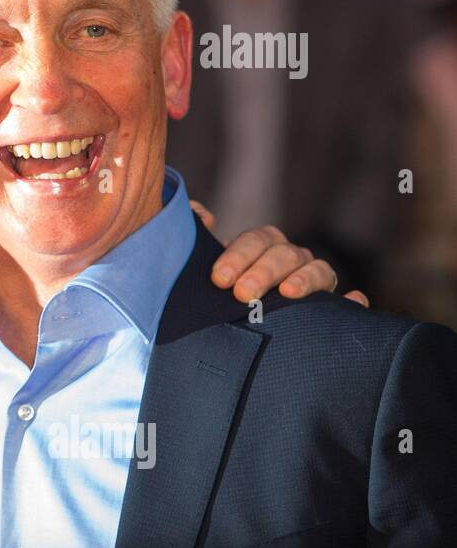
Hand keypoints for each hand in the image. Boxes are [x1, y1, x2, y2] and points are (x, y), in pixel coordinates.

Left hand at [190, 201, 368, 306]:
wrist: (225, 332)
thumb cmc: (215, 293)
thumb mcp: (198, 266)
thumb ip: (193, 234)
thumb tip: (201, 215)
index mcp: (261, 248)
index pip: (257, 240)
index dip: (239, 255)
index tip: (219, 278)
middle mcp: (290, 261)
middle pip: (286, 254)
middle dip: (264, 271)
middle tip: (242, 294)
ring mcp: (313, 284)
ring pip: (319, 271)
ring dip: (305, 280)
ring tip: (287, 294)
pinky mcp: (330, 311)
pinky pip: (349, 305)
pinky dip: (353, 303)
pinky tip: (354, 302)